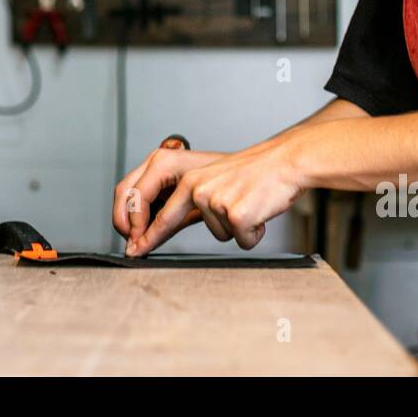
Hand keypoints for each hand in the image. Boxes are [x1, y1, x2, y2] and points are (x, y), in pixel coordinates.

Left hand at [125, 137, 305, 256]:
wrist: (285, 163)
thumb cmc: (252, 174)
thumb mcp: (211, 180)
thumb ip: (186, 200)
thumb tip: (159, 227)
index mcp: (188, 175)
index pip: (155, 204)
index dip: (139, 229)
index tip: (132, 247)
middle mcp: (196, 185)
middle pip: (164, 221)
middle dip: (150, 239)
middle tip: (135, 253)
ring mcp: (214, 198)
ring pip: (218, 235)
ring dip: (234, 229)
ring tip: (247, 206)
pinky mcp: (236, 213)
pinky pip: (240, 240)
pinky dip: (253, 234)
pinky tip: (259, 213)